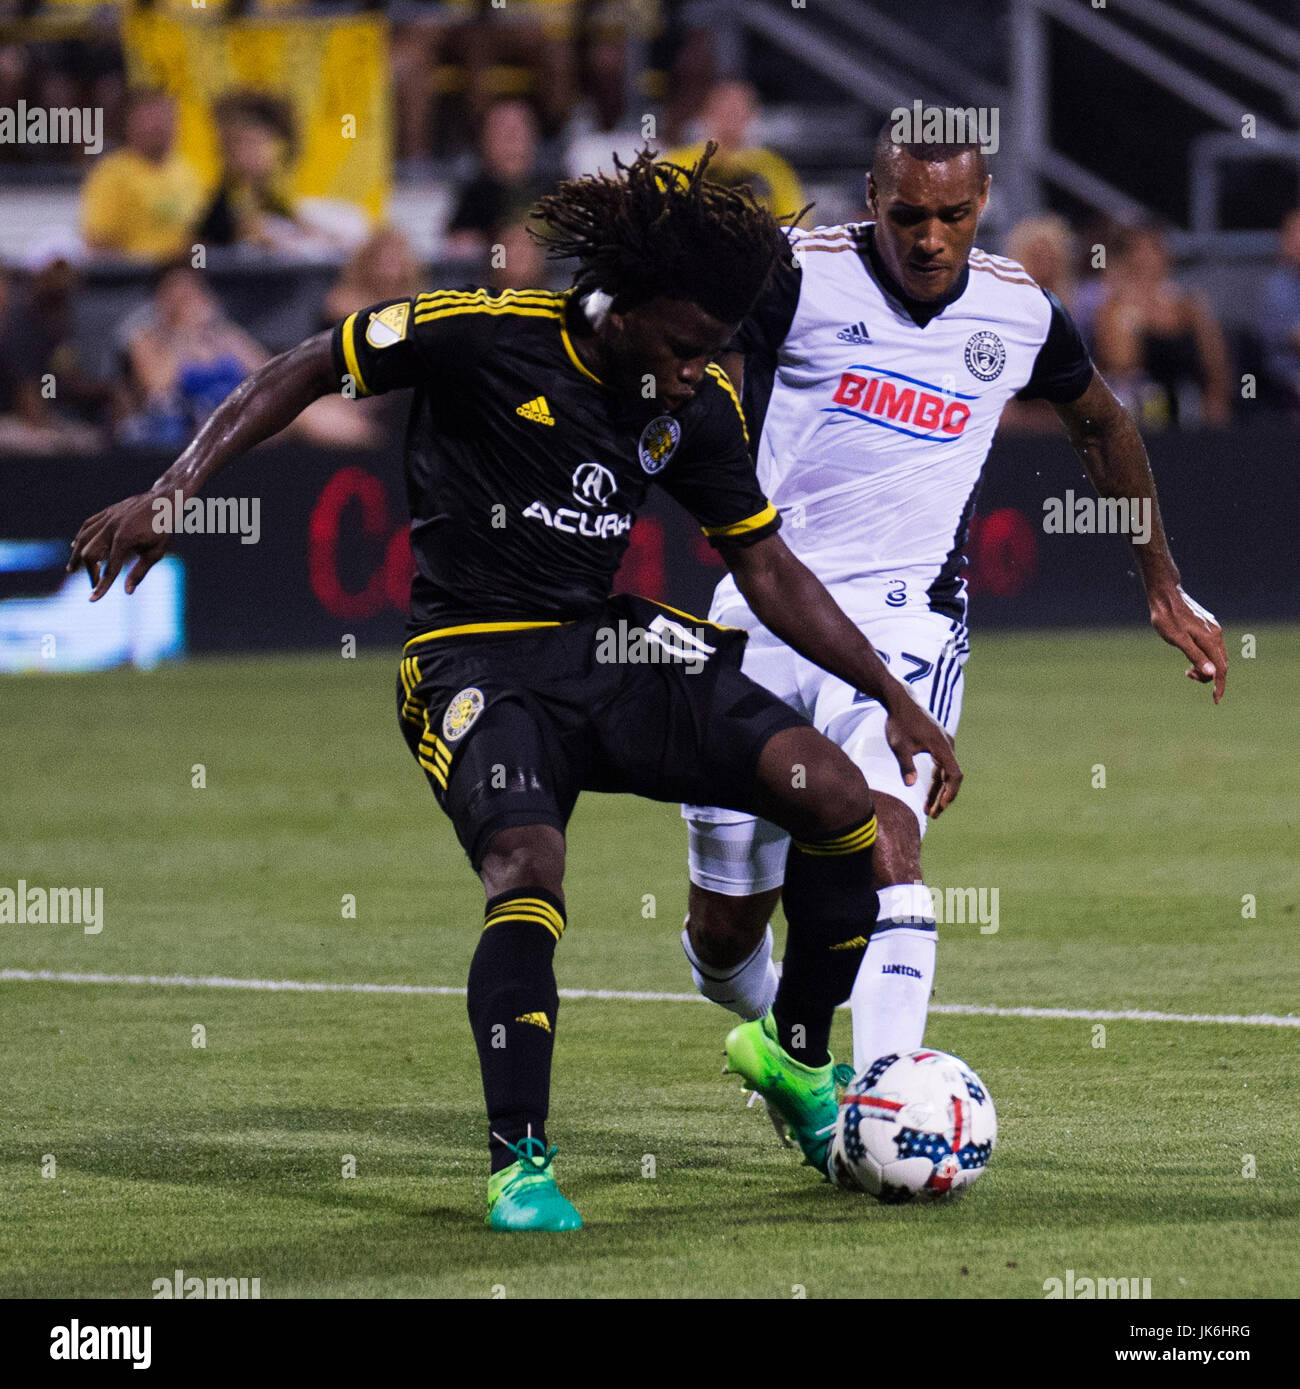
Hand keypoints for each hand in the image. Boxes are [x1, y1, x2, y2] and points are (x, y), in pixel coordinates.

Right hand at [67, 492, 169, 599]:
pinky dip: (81, 537)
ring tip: (72, 569)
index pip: (110, 569)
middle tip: (94, 583)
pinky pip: (88, 525)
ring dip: (76, 555)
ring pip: (83, 539)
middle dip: (90, 572)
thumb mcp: (155, 552)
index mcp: (125, 539)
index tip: (93, 600)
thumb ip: (140, 571)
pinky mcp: (107, 512)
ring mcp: (108, 518)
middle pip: (89, 554)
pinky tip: (76, 545)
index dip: (102, 586)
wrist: (165, 500)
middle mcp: (112, 528)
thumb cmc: (163, 529)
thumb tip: (127, 591)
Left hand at [884, 692, 962, 817]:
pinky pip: (941, 766)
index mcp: (942, 746)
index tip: (941, 807)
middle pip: (951, 776)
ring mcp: (944, 744)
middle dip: (943, 797)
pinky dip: (936, 780)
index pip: (953, 774)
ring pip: (946, 773)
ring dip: (939, 791)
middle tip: (933, 815)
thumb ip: (906, 765)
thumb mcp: (899, 746)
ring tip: (929, 810)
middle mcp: (948, 745)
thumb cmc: (898, 723)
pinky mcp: (938, 744)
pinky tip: (929, 794)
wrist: (900, 702)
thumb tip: (910, 785)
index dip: (949, 792)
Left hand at [1150, 585, 1226, 703]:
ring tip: (1186, 669)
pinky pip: (1212, 648)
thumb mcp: (1177, 639)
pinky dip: (1205, 658)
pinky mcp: (1207, 626)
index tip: (1215, 701)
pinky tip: (1191, 657)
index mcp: (1211, 639)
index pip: (1221, 668)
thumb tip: (1212, 674)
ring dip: (1205, 667)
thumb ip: (1195, 656)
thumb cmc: (1166, 617)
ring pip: (1216, 655)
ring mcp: (1213, 629)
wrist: (1165, 594)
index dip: (1219, 686)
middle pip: (1221, 663)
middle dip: (1208, 677)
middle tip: (1186, 674)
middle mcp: (1216, 634)